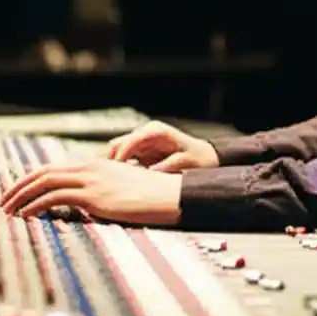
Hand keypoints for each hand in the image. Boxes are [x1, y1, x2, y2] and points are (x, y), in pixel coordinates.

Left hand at [0, 158, 181, 225]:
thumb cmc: (149, 196)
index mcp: (93, 164)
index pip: (52, 169)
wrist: (169, 195)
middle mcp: (88, 167)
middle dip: (18, 186)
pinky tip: (25, 215)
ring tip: (6, 210)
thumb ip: (99, 191)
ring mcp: (90, 180)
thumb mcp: (120, 189)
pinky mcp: (92, 195)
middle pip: (42, 172)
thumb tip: (83, 204)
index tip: (16, 192)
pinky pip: (54, 197)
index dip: (30, 179)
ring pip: (43, 183)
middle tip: (1, 201)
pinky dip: (35, 205)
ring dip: (20, 196)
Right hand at [104, 120, 218, 172]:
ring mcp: (142, 141)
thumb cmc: (198, 159)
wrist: (206, 157)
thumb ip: (169, 165)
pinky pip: (125, 158)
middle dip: (111, 162)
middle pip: (118, 144)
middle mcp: (146, 132)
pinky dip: (121, 168)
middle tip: (110, 182)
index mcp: (155, 132)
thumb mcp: (187, 162)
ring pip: (117, 151)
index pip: (129, 141)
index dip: (119, 157)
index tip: (115, 174)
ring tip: (115, 183)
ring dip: (115, 166)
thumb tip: (151, 172)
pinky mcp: (142, 150)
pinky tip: (123, 181)